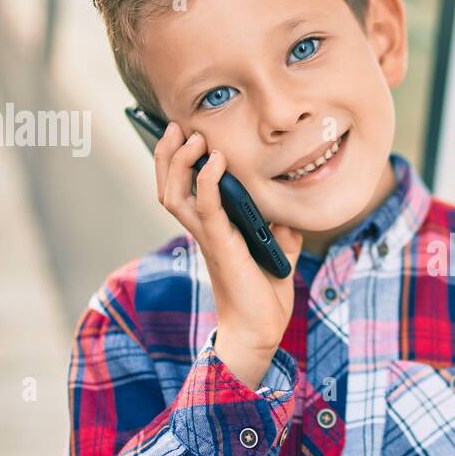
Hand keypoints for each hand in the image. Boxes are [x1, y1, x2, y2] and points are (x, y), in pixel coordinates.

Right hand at [154, 122, 302, 388]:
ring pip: (175, 193)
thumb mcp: (278, 253)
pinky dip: (208, 181)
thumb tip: (287, 212)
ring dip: (179, 162)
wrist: (261, 329)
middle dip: (167, 154)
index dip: (175, 161)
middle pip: (167, 186)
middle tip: (176, 126)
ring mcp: (207, 237)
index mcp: (211, 228)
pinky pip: (207, 207)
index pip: (181, 189)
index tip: (183, 132)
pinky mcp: (220, 245)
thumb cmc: (265, 294)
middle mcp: (201, 230)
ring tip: (191, 135)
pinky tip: (217, 160)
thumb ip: (280, 230)